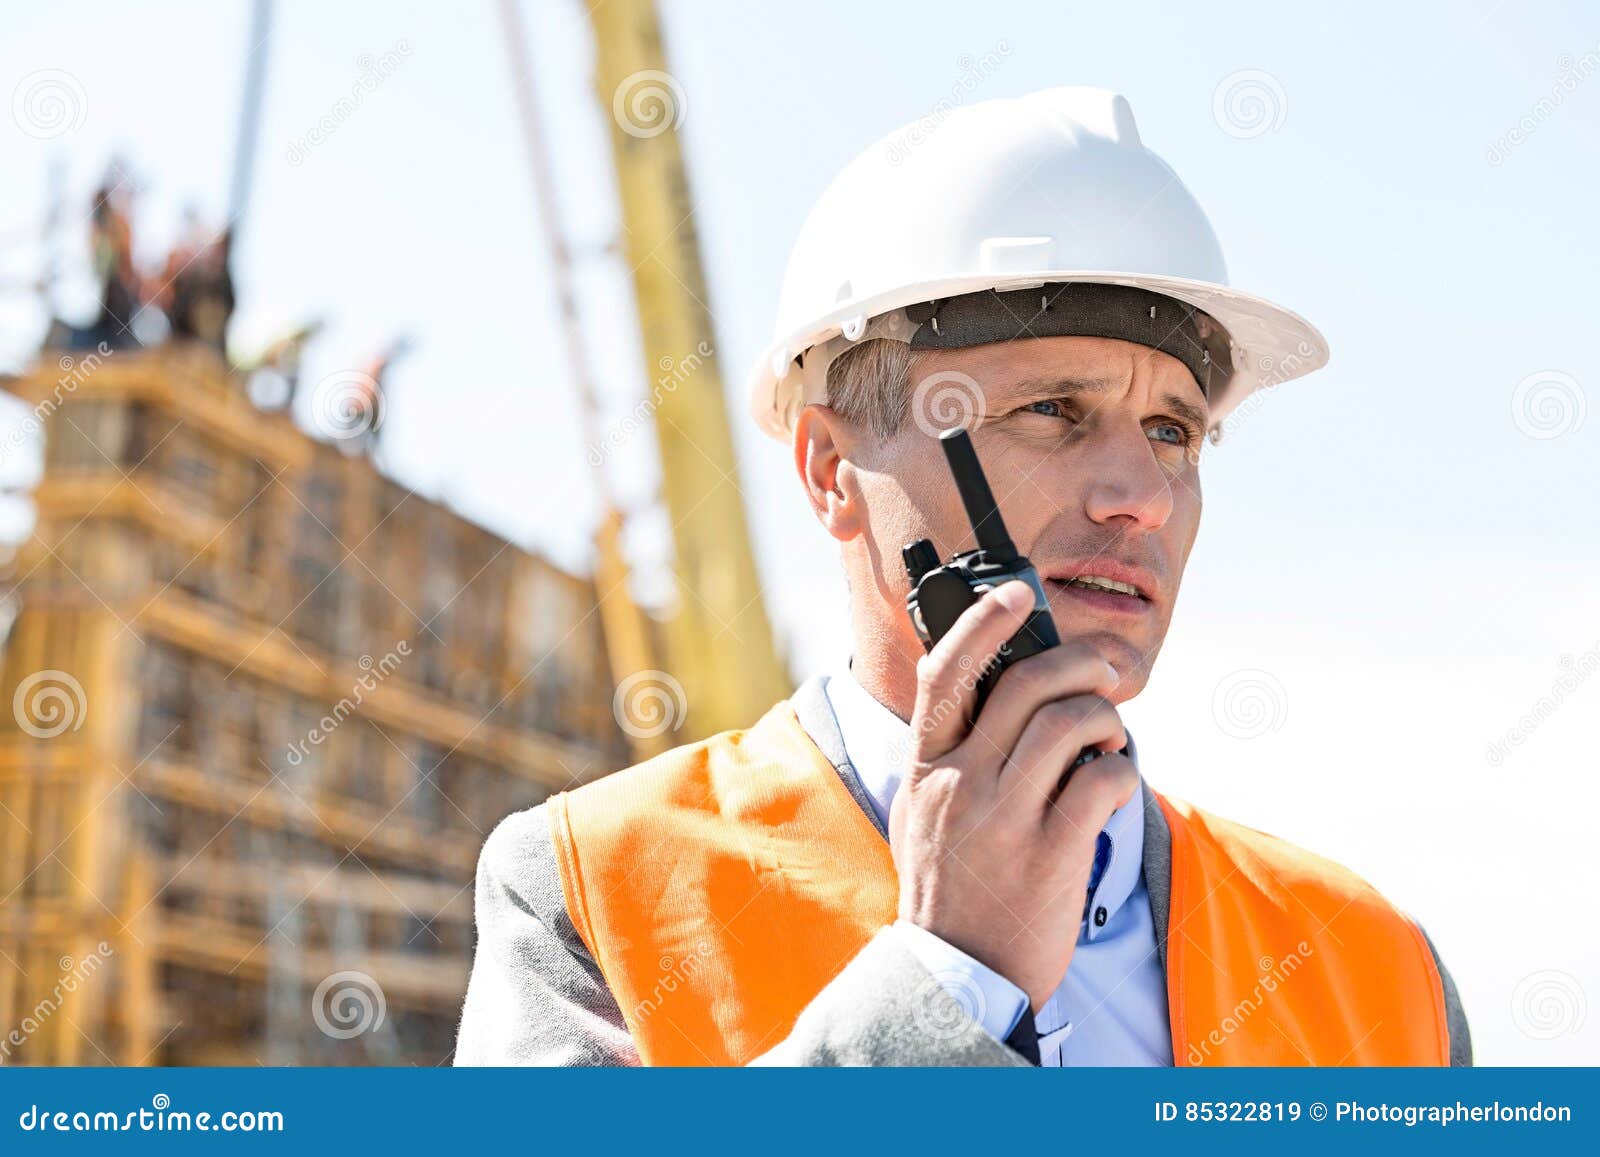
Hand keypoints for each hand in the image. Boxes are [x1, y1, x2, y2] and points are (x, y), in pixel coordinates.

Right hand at [888, 580, 1138, 1010]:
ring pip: (1070, 724)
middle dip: (1081, 663)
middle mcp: (960, 783)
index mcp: (926, 767)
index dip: (982, 623)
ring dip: (1106, 720)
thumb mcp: (921, 813)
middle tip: (1108, 670)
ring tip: (1111, 738)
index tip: (1018, 592)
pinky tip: (1116, 784)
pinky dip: (1121, 771)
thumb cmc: (946, 887)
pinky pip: (1102, 781)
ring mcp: (1004, 818)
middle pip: (1026, 684)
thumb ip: (949, 757)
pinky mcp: (1052, 853)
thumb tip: (995, 698)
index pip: (946, 674)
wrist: (955, 974)